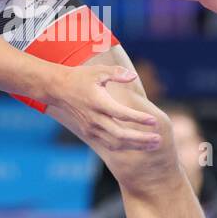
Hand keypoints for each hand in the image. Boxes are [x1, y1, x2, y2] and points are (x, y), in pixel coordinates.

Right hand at [45, 64, 161, 150]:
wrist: (57, 89)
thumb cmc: (80, 77)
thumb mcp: (98, 71)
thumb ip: (117, 73)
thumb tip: (133, 76)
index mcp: (98, 102)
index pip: (122, 114)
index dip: (138, 119)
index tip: (154, 121)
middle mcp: (94, 118)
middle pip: (121, 135)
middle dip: (141, 139)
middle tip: (159, 139)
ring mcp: (91, 128)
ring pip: (116, 143)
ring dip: (136, 145)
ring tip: (154, 144)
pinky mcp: (89, 132)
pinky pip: (109, 144)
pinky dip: (124, 146)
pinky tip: (138, 145)